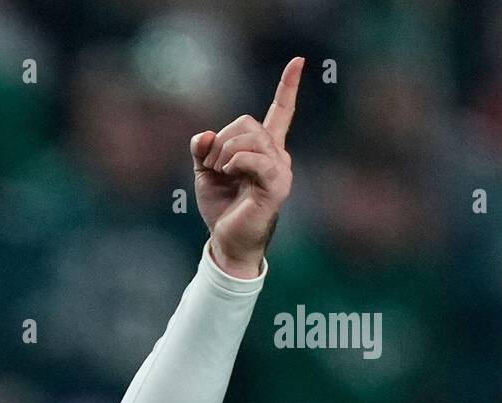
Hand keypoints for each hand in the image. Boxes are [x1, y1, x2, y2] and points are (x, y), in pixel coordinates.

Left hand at [191, 57, 303, 277]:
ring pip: (251, 137)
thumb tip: (204, 134)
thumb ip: (203, 150)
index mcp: (264, 149)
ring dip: (224, 152)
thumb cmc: (221, 208)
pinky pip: (255, 158)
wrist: (227, 242)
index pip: (280, 112)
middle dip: (221, 140)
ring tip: (221, 172)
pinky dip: (235, 162)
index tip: (298, 61)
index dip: (288, 87)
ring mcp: (280, 169)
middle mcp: (278, 155)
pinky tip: (228, 173)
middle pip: (248, 122)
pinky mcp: (277, 185)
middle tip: (212, 165)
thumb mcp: (205, 173)